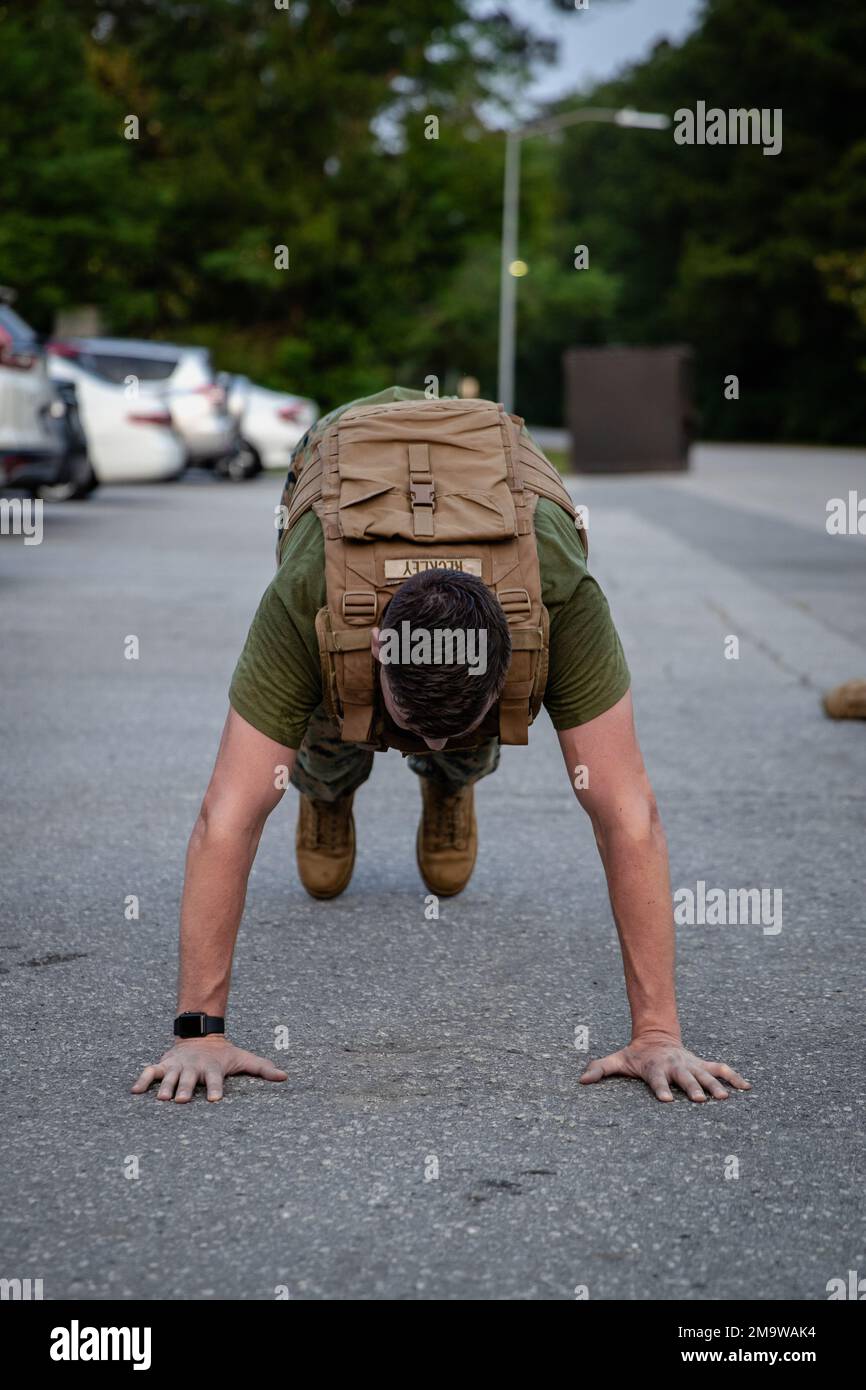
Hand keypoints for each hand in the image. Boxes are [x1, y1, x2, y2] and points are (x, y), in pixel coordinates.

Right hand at [131, 1036, 287, 1102]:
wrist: (201, 1035)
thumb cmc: (224, 1054)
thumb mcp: (243, 1058)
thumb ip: (263, 1069)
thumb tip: (285, 1077)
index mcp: (212, 1068)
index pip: (215, 1079)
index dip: (216, 1088)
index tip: (215, 1099)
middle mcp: (194, 1067)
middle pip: (190, 1079)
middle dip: (186, 1089)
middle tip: (181, 1100)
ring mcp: (178, 1066)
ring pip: (170, 1077)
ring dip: (165, 1087)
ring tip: (162, 1098)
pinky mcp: (164, 1064)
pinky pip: (150, 1072)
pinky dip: (142, 1080)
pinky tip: (134, 1092)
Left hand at [580, 1032, 750, 1102]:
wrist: (656, 1038)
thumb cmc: (636, 1056)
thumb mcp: (617, 1060)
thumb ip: (600, 1069)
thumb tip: (581, 1080)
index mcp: (655, 1068)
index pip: (656, 1079)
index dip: (661, 1089)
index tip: (666, 1100)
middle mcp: (675, 1066)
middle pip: (684, 1078)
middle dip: (692, 1088)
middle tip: (700, 1100)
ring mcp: (690, 1065)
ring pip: (705, 1075)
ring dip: (716, 1086)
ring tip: (725, 1098)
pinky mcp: (702, 1065)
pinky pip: (721, 1069)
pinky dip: (735, 1077)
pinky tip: (748, 1087)